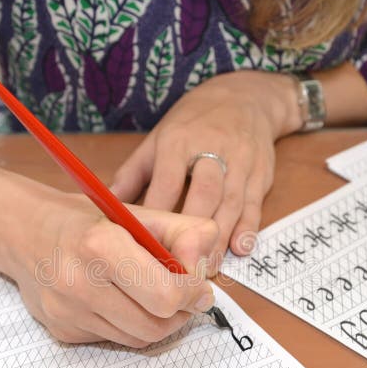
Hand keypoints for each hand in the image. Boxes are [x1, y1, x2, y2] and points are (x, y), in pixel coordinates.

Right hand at [0, 187, 218, 347]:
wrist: (23, 233)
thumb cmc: (88, 222)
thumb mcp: (140, 213)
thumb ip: (185, 233)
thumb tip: (206, 271)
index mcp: (101, 245)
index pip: (165, 294)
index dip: (193, 293)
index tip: (200, 286)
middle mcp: (78, 282)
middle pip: (156, 324)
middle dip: (180, 312)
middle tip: (184, 295)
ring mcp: (67, 312)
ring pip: (139, 338)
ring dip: (158, 321)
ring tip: (154, 296)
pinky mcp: (62, 331)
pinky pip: (114, 340)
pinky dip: (129, 325)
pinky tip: (120, 301)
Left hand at [111, 70, 300, 259]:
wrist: (245, 97)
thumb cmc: (193, 123)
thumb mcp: (158, 139)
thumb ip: (132, 174)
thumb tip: (105, 208)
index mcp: (178, 141)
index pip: (167, 182)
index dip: (157, 216)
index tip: (146, 247)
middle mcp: (212, 149)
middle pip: (203, 195)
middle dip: (192, 234)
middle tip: (180, 268)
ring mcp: (240, 162)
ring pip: (230, 204)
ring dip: (219, 240)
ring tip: (207, 270)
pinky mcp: (261, 173)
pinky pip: (255, 204)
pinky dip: (248, 228)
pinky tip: (239, 249)